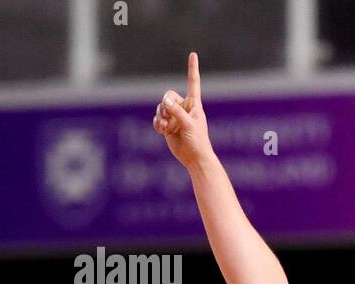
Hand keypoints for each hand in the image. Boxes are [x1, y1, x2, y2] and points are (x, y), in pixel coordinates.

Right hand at [153, 52, 213, 168]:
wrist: (194, 158)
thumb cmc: (198, 141)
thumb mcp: (188, 125)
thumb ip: (176, 111)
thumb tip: (164, 100)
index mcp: (194, 104)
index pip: (193, 83)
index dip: (192, 69)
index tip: (193, 54)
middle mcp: (184, 107)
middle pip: (168, 96)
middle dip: (165, 107)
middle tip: (169, 119)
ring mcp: (175, 116)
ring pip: (160, 107)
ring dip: (161, 117)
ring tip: (167, 128)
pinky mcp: (168, 125)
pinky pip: (157, 118)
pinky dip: (157, 124)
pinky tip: (162, 131)